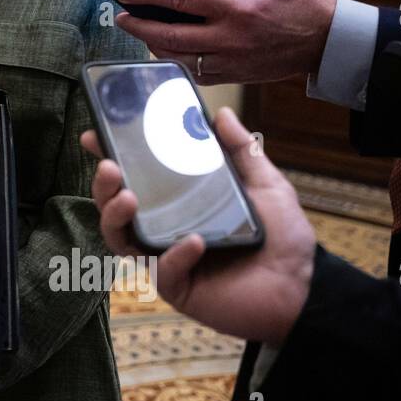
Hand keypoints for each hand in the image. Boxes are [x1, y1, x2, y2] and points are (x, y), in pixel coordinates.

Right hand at [80, 106, 316, 345]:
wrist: (304, 287)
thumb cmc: (282, 238)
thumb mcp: (265, 185)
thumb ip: (242, 151)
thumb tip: (220, 113)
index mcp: (178, 201)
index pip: (135, 176)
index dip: (111, 155)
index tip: (95, 135)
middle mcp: (164, 228)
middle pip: (116, 207)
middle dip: (103, 187)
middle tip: (109, 167)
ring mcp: (166, 258)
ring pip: (121, 239)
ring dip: (115, 217)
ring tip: (127, 199)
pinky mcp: (178, 287)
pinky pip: (163, 271)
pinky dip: (173, 255)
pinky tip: (194, 242)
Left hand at [112, 0, 336, 84]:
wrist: (325, 42)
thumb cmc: (297, 3)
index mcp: (236, 8)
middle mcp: (229, 38)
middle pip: (169, 36)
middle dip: (139, 26)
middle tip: (121, 17)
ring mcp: (229, 62)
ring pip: (177, 59)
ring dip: (152, 46)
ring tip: (140, 31)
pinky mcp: (231, 77)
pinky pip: (193, 73)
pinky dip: (175, 61)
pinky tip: (165, 49)